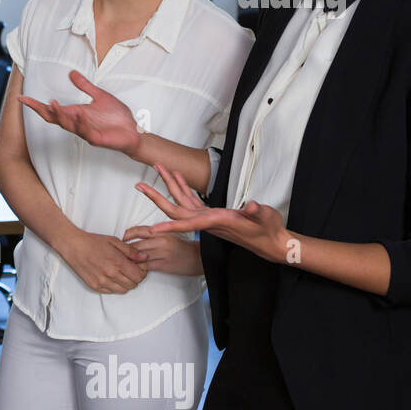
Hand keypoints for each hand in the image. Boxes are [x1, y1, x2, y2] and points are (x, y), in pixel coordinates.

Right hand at [19, 70, 140, 155]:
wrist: (133, 131)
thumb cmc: (117, 117)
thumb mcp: (100, 95)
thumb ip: (85, 86)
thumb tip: (71, 73)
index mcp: (76, 113)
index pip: (52, 110)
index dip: (37, 104)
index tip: (22, 98)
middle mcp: (77, 123)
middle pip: (53, 118)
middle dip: (40, 110)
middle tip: (27, 101)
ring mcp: (85, 132)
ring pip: (67, 125)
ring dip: (59, 115)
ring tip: (52, 103)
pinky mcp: (96, 138)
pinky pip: (86, 132)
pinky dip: (81, 124)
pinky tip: (78, 115)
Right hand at [59, 229, 148, 293]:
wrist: (73, 246)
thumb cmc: (93, 242)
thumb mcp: (114, 241)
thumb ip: (131, 251)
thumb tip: (144, 257)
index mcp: (118, 263)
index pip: (139, 276)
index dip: (142, 272)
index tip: (139, 267)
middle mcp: (111, 275)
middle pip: (133, 285)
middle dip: (135, 278)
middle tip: (130, 270)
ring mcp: (102, 282)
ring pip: (123, 290)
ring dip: (125, 283)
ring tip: (120, 273)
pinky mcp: (94, 286)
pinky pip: (111, 292)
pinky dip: (114, 286)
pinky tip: (111, 277)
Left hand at [121, 225, 202, 276]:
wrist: (197, 257)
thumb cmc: (183, 246)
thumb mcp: (169, 234)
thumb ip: (154, 233)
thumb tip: (135, 234)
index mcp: (161, 231)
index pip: (138, 230)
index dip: (126, 235)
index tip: (121, 240)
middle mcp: (160, 241)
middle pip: (135, 245)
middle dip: (125, 251)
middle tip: (117, 254)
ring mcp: (162, 253)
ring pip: (139, 256)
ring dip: (129, 261)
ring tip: (123, 263)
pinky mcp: (163, 265)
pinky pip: (146, 267)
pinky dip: (138, 268)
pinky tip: (134, 270)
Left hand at [135, 163, 289, 263]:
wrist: (271, 241)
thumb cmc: (268, 231)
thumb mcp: (266, 219)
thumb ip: (257, 212)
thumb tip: (250, 206)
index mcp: (217, 222)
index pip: (188, 224)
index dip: (170, 226)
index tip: (152, 230)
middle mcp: (207, 220)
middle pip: (175, 210)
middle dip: (157, 197)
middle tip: (139, 185)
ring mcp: (208, 217)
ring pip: (181, 202)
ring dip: (169, 185)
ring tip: (158, 168)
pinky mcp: (212, 214)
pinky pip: (191, 200)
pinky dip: (183, 187)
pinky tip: (177, 176)